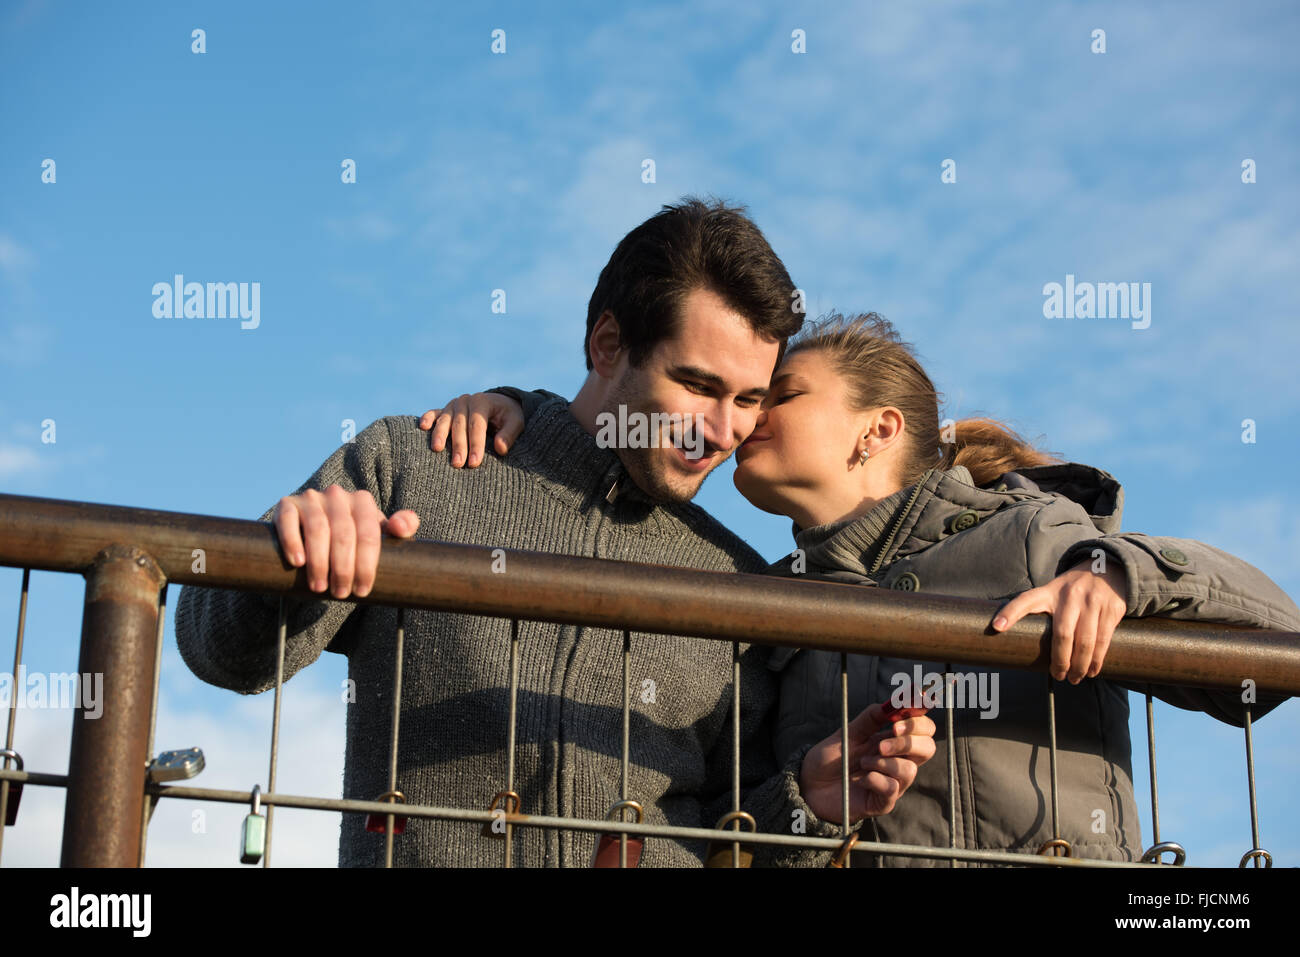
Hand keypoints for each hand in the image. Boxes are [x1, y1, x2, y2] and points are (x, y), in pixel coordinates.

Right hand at [273, 486, 419, 598]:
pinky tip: (298, 563)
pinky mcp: (287, 504)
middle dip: (343, 568)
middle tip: (340, 593)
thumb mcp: (378, 534)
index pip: (369, 534)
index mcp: (363, 501)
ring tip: (319, 587)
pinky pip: (289, 522)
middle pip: (344, 534)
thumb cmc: (352, 538)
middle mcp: (337, 495)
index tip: (362, 590)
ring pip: (318, 529)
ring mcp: (311, 497)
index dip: (367, 565)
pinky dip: (293, 542)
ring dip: (319, 562)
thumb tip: (402, 527)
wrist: (312, 532)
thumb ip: (401, 527)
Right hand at [418, 392, 525, 466]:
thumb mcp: (516, 422)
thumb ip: (509, 434)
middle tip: (457, 464)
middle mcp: (466, 401)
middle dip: (459, 445)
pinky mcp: (444, 410)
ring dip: (440, 434)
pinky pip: (434, 413)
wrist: (499, 405)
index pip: (477, 425)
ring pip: (445, 420)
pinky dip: (427, 418)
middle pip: (460, 425)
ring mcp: (453, 405)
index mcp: (482, 402)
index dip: (476, 444)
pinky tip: (422, 427)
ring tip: (437, 449)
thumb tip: (500, 448)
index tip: (474, 462)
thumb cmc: (508, 417)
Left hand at [798, 702, 935, 823]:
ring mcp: (893, 783)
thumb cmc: (831, 759)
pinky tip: (860, 779)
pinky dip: (874, 779)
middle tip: (885, 739)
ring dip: (884, 762)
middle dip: (909, 740)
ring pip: (910, 769)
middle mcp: (898, 761)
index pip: (923, 729)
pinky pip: (892, 788)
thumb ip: (870, 719)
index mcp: (893, 741)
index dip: (921, 718)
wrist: (811, 786)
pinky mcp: (883, 802)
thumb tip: (891, 704)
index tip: (911, 707)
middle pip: (928, 748)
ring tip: (863, 762)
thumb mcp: (848, 733)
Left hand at [992, 558, 1127, 682]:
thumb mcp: (1053, 591)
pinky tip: (1092, 670)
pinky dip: (1097, 659)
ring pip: (1085, 641)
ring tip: (1075, 678)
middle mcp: (1070, 596)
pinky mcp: (1111, 609)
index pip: (1025, 601)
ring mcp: (1092, 602)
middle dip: (1060, 660)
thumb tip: (1019, 640)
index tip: (996, 627)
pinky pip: (1103, 640)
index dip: (1010, 613)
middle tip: (1058, 676)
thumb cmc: (1072, 589)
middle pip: (1062, 634)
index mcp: (1049, 592)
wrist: (1106, 568)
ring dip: (1080, 665)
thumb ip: (1040, 610)